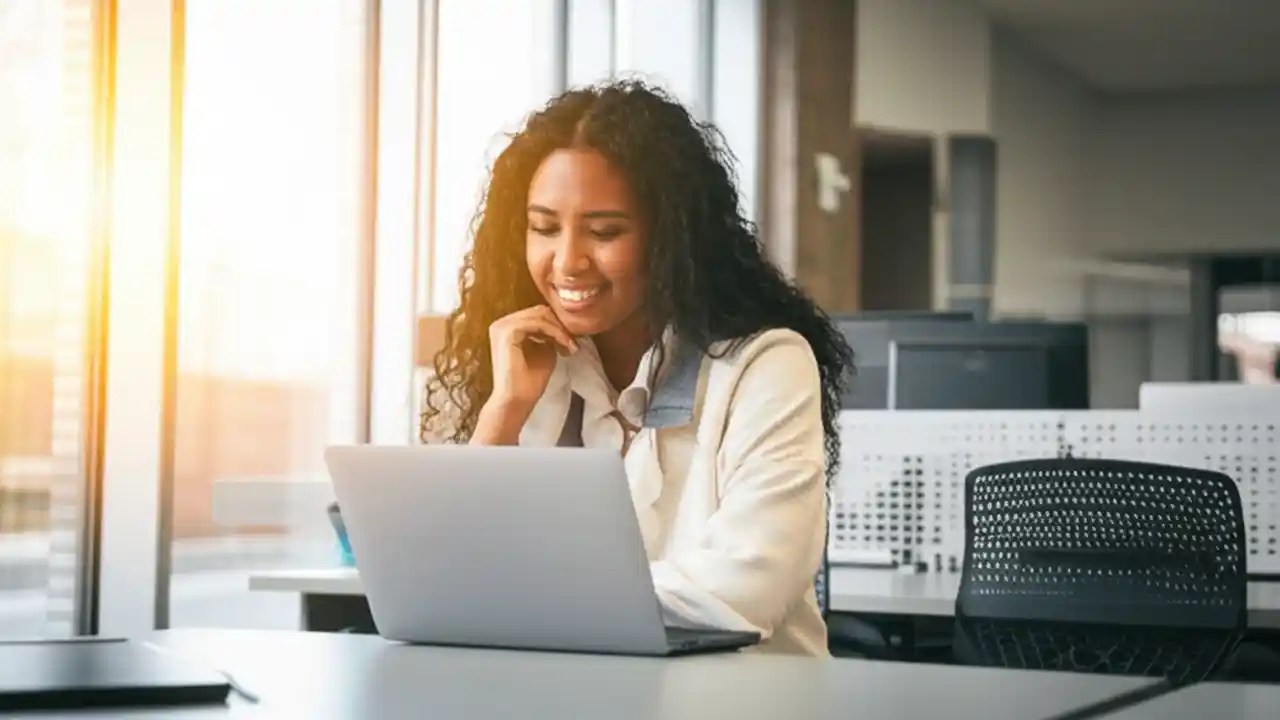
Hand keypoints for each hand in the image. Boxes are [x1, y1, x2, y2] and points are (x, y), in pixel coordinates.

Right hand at [472, 306, 576, 444]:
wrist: (516, 401)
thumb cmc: (528, 382)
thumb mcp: (544, 352)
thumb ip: (549, 336)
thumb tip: (563, 325)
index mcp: (508, 328)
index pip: (538, 315)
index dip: (558, 325)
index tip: (572, 341)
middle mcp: (502, 324)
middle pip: (539, 311)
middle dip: (560, 326)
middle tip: (573, 342)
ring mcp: (502, 326)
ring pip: (540, 315)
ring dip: (559, 330)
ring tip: (570, 345)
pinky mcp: (507, 332)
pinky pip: (537, 323)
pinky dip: (554, 332)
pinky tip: (562, 345)